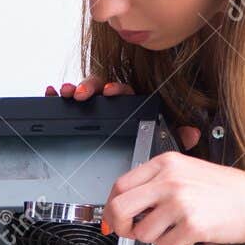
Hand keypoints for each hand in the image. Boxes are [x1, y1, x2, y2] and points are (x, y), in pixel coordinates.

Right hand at [44, 77, 200, 151]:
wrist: (143, 157)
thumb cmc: (150, 138)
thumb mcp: (164, 138)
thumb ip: (177, 135)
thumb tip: (192, 133)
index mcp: (131, 103)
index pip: (124, 91)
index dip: (117, 89)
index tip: (112, 91)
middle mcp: (112, 101)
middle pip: (99, 87)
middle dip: (89, 86)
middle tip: (81, 93)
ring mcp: (97, 106)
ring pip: (83, 92)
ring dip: (74, 89)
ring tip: (65, 92)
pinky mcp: (84, 115)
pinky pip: (70, 102)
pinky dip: (60, 95)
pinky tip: (52, 93)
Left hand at [102, 149, 244, 244]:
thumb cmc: (227, 190)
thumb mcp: (188, 171)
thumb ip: (156, 183)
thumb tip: (124, 203)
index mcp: (167, 163)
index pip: (120, 185)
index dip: (111, 206)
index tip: (113, 217)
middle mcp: (170, 180)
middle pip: (120, 208)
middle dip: (120, 226)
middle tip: (129, 232)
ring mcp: (181, 203)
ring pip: (142, 233)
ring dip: (152, 239)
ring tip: (172, 231)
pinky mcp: (193, 225)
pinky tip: (187, 237)